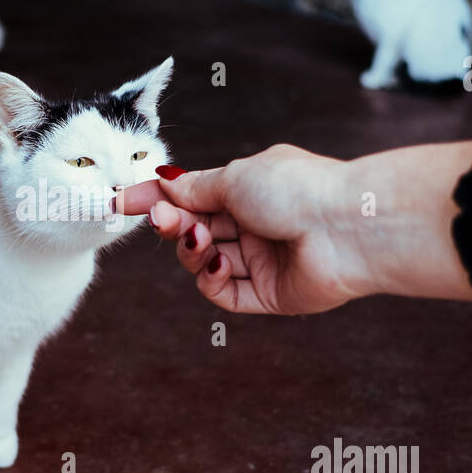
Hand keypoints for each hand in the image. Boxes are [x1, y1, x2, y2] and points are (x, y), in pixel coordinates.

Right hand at [115, 141, 471, 314]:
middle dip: (174, 224)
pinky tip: (213, 263)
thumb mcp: (236, 177)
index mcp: (251, 188)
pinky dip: (210, 279)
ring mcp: (262, 261)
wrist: (348, 227)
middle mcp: (255, 224)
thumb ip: (195, 188)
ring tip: (197, 236)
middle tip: (161, 219)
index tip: (123, 201)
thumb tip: (163, 182)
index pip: (193, 195)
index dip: (158, 199)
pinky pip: (224, 292)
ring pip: (204, 261)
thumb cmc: (299, 189)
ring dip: (192, 249)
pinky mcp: (269, 295)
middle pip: (196, 229)